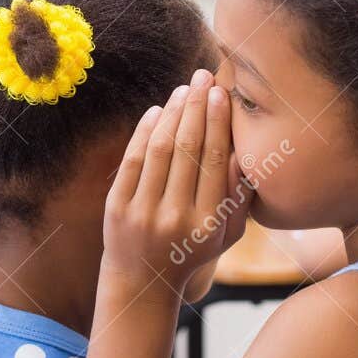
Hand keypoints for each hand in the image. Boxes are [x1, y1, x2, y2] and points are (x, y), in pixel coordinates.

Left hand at [103, 70, 249, 295]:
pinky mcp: (116, 208)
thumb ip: (239, 197)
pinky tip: (158, 110)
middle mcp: (176, 218)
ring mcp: (143, 213)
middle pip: (188, 149)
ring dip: (173, 113)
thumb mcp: (227, 235)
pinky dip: (144, 131)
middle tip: (203, 76)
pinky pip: (132, 160)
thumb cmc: (193, 250)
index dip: (218, 122)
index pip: (214, 161)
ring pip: (160, 150)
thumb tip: (241, 153)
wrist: (143, 281)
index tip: (222, 93)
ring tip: (184, 90)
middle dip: (197, 107)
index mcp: (208, 223)